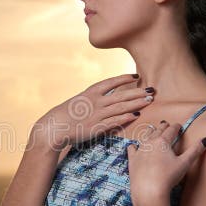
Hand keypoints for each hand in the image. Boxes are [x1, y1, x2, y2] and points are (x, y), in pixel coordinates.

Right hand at [31, 74, 154, 150]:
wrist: (53, 127)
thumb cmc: (64, 115)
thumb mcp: (78, 101)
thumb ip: (91, 99)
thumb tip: (103, 97)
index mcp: (89, 93)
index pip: (110, 83)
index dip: (124, 79)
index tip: (135, 76)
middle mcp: (95, 102)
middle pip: (120, 95)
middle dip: (137, 92)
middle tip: (151, 90)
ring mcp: (96, 115)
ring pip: (120, 107)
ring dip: (136, 103)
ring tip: (149, 100)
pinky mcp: (96, 128)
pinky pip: (114, 122)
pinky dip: (125, 118)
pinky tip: (136, 115)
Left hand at [126, 120, 205, 205]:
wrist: (148, 190)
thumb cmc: (168, 176)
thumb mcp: (185, 163)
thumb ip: (195, 151)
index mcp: (163, 142)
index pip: (171, 130)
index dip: (176, 127)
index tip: (178, 126)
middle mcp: (150, 143)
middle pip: (157, 131)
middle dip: (163, 127)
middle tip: (166, 124)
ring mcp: (140, 151)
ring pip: (145, 137)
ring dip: (150, 133)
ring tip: (152, 130)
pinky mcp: (132, 160)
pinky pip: (132, 149)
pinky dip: (134, 146)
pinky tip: (134, 146)